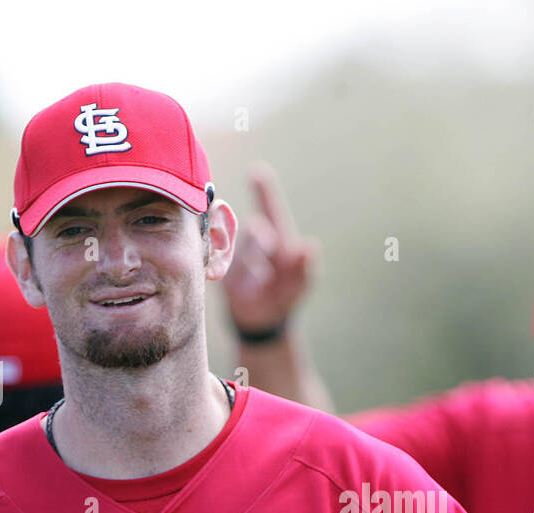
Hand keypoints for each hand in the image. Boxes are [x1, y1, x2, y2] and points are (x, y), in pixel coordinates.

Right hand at [222, 164, 318, 332]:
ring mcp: (235, 255)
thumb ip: (305, 268)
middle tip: (268, 250)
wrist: (261, 319)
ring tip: (262, 284)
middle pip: (254, 231)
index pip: (270, 209)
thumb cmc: (284, 294)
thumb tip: (310, 246)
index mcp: (275, 237)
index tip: (257, 171)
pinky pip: (233, 273)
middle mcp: (252, 241)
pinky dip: (245, 281)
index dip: (263, 190)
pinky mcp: (222, 274)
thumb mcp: (300, 284)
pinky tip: (253, 290)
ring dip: (255, 271)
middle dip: (261, 243)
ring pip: (244, 255)